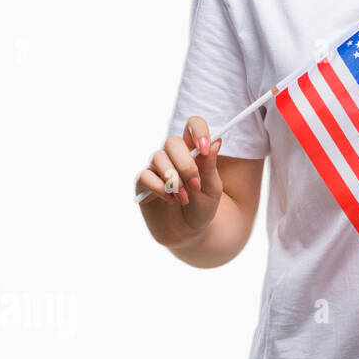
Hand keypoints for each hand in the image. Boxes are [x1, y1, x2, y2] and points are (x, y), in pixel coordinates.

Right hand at [135, 117, 224, 244]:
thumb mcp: (212, 188)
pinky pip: (145, 176)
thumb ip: (210, 166)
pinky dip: (159, 188)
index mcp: (193, 152)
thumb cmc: (202, 207)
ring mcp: (156, 169)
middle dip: (186, 164)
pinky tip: (170, 200)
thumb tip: (215, 142)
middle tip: (195, 184)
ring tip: (185, 197)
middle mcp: (172, 156)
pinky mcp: (143, 184)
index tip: (204, 148)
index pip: (192, 125)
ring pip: (158, 157)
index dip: (198, 130)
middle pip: (172, 142)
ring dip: (174, 179)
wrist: (189, 232)